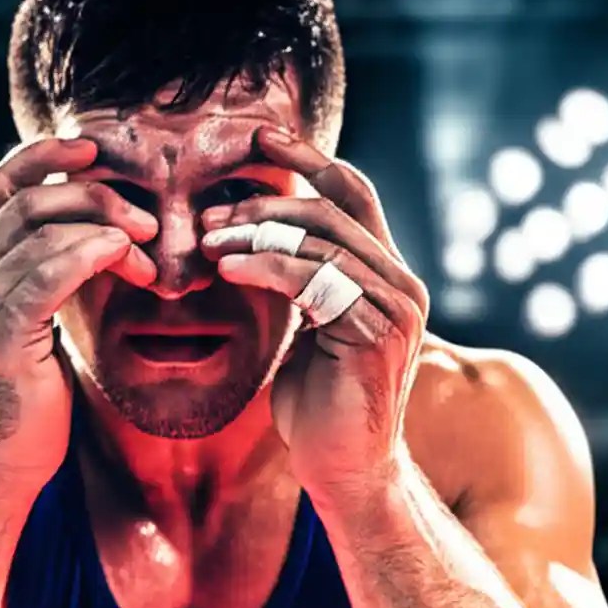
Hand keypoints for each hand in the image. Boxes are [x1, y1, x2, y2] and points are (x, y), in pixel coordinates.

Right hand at [0, 138, 157, 489]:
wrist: (2, 465)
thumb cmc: (30, 394)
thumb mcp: (33, 321)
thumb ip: (44, 274)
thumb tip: (95, 229)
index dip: (38, 156)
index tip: (91, 148)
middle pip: (24, 200)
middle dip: (93, 195)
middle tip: (147, 218)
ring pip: (40, 230)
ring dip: (106, 228)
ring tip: (148, 251)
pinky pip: (48, 272)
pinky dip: (93, 253)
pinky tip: (127, 259)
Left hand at [200, 128, 428, 501]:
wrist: (343, 470)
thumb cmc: (317, 403)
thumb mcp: (305, 328)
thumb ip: (297, 281)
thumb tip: (253, 238)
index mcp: (385, 273)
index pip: (353, 193)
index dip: (309, 158)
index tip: (260, 136)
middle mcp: (401, 282)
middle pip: (333, 209)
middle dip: (264, 202)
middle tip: (208, 213)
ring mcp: (395, 306)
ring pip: (322, 240)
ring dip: (255, 233)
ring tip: (206, 241)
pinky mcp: (376, 332)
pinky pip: (315, 279)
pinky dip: (267, 266)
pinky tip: (229, 269)